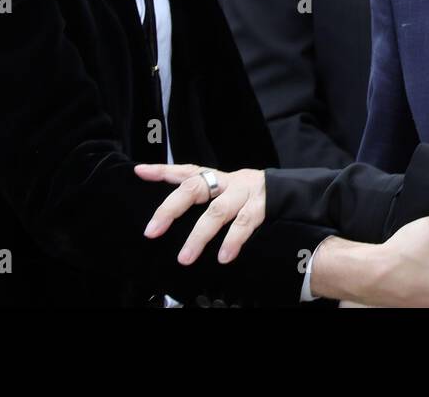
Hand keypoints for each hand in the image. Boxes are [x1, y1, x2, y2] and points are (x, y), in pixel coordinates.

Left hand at [135, 163, 264, 264]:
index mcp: (217, 177)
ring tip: (185, 258)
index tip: (140, 171)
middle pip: (194, 188)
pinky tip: (223, 257)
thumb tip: (170, 215)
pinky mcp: (260, 207)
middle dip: (170, 209)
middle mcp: (227, 181)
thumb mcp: (226, 190)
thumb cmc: (250, 196)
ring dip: (199, 236)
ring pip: (217, 212)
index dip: (163, 171)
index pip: (186, 171)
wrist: (289, 191)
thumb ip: (203, 197)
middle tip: (152, 231)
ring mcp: (243, 193)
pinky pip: (243, 224)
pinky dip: (232, 241)